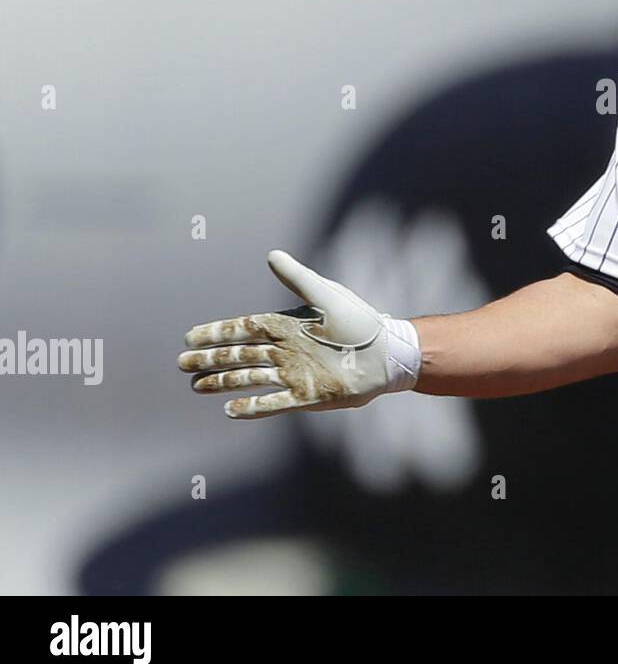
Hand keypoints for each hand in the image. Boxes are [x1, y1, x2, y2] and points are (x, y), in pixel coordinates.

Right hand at [178, 250, 421, 419]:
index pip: (242, 329)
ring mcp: (294, 375)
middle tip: (182, 365)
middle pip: (239, 356)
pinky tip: (230, 410)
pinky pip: (273, 404)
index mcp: (287, 326)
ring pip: (250, 380)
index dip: (216, 333)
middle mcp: (286, 351)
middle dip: (210, 360)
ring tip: (197, 387)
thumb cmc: (360, 320)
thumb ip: (297, 277)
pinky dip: (252, 407)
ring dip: (223, 383)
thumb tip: (272, 254)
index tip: (190, 337)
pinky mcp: (308, 395)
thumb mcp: (326, 294)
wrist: (388, 353)